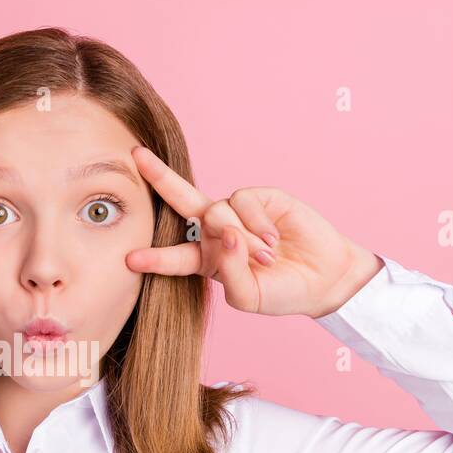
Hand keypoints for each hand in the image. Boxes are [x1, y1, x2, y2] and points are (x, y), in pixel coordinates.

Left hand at [124, 146, 383, 317]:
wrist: (323, 278)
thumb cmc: (282, 291)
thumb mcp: (249, 296)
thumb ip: (229, 272)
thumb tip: (225, 234)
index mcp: (206, 259)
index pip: (174, 257)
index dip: (154, 259)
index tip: (129, 259)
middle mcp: (216, 231)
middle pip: (182, 201)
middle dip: (159, 177)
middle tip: (136, 156)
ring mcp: (237, 212)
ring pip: (216, 212)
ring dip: (240, 238)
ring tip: (266, 256)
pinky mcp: (260, 197)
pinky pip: (242, 202)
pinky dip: (255, 223)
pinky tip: (273, 238)